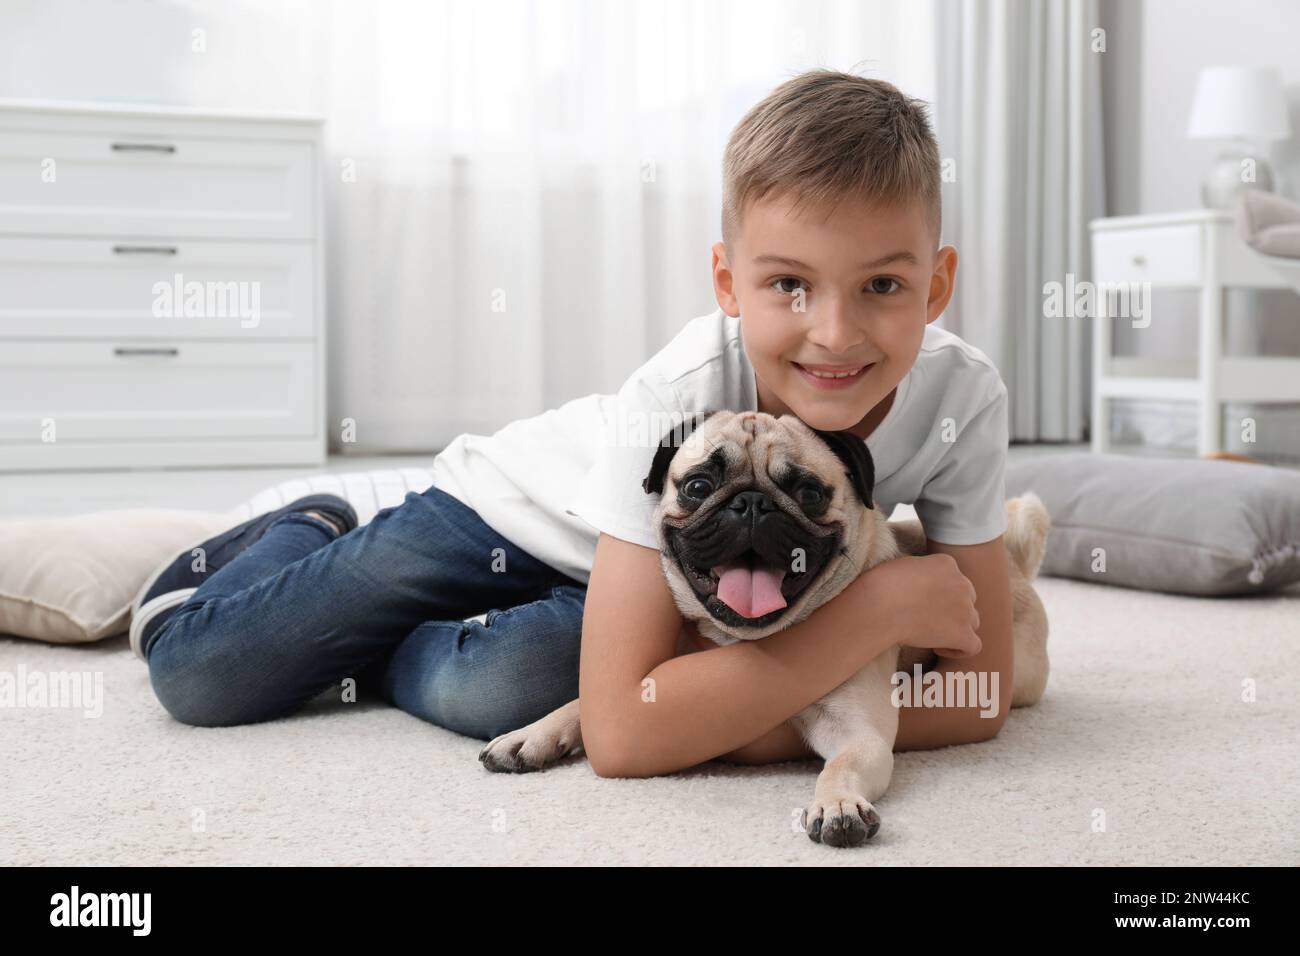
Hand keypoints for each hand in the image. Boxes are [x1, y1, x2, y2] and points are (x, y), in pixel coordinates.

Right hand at [855, 554, 981, 657]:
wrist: (882, 604)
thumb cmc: (882, 585)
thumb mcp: (904, 565)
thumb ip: (922, 573)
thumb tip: (921, 586)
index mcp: (947, 564)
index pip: (954, 580)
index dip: (940, 593)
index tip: (922, 603)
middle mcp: (962, 584)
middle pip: (967, 600)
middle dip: (952, 610)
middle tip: (927, 619)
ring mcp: (965, 610)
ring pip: (972, 621)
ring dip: (956, 628)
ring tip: (932, 635)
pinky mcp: (962, 633)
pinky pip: (973, 646)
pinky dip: (958, 650)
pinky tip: (938, 648)